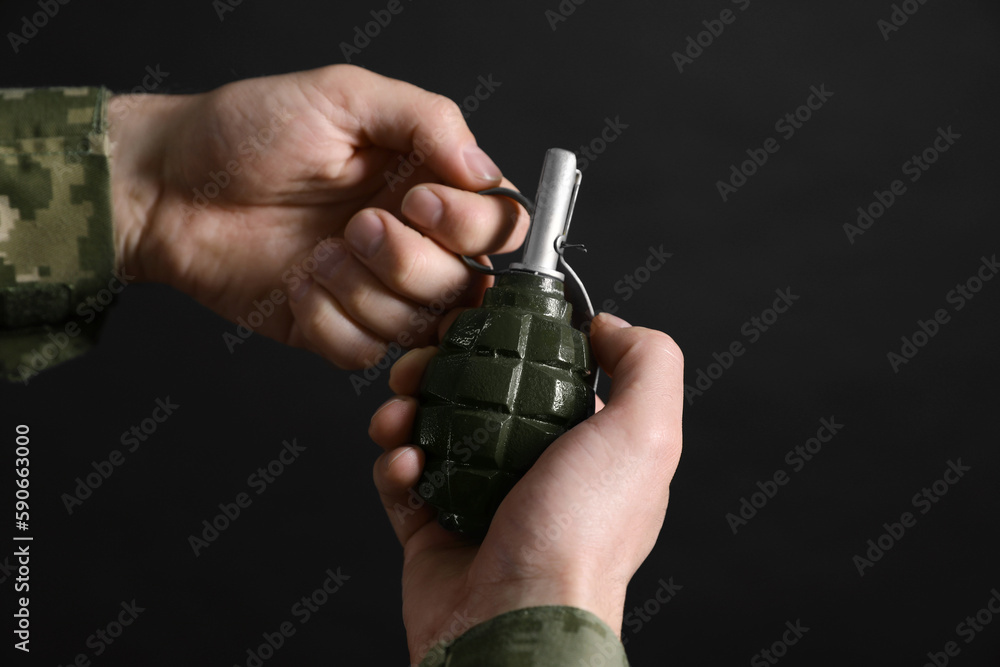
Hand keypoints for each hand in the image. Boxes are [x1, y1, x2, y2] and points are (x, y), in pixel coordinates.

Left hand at [108, 64, 528, 367]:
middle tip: (355, 226)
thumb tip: (482, 168)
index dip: (472, 227)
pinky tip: (298, 283)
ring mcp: (374, 291)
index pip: (500, 225)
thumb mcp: (342, 95)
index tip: (417, 204)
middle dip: (408, 261)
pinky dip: (329, 320)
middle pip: (467, 286)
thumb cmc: (245, 130)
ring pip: (416, 325)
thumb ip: (427, 120)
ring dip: (361, 290)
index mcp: (425, 184)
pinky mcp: (335, 329)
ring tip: (316, 252)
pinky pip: (365, 352)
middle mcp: (412, 241)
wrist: (166, 188)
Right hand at [368, 313, 683, 662]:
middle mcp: (535, 474)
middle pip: (479, 396)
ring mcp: (481, 503)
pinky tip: (404, 463)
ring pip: (433, 432)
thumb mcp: (645, 433)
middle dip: (442, 370)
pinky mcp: (433, 532)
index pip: (544, 374)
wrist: (515, 619)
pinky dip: (395, 464)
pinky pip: (404, 482)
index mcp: (585, 449)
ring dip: (408, 410)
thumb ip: (648, 363)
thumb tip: (611, 327)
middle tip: (422, 362)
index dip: (510, 341)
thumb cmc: (582, 535)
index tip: (477, 321)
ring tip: (401, 411)